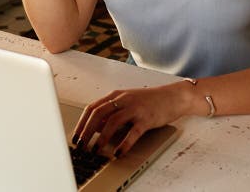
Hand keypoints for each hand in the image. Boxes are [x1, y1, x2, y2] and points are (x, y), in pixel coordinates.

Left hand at [71, 83, 190, 157]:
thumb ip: (111, 113)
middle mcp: (123, 100)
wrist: (173, 97)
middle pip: (98, 113)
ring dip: (102, 137)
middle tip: (82, 144)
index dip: (82, 122)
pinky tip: (119, 152)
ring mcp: (135, 108)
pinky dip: (124, 143)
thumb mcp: (127, 103)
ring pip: (113, 121)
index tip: (76, 135)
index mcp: (116, 96)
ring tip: (97, 150)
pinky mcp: (146, 118)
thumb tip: (96, 127)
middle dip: (87, 131)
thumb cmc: (149, 101)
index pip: (92, 108)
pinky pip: (133, 132)